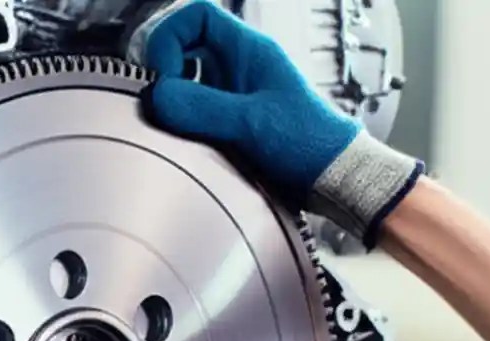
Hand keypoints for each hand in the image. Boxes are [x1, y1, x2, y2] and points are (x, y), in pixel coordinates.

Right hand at [134, 0, 422, 246]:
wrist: (330, 175)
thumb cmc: (309, 142)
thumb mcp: (251, 122)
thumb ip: (203, 107)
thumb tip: (160, 96)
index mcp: (248, 50)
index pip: (195, 15)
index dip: (170, 38)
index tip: (165, 76)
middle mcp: (237, 65)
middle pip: (183, 46)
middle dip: (164, 70)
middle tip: (161, 100)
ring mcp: (231, 91)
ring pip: (185, 79)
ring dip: (173, 98)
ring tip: (174, 121)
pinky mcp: (227, 118)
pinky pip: (193, 108)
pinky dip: (181, 119)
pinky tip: (186, 137)